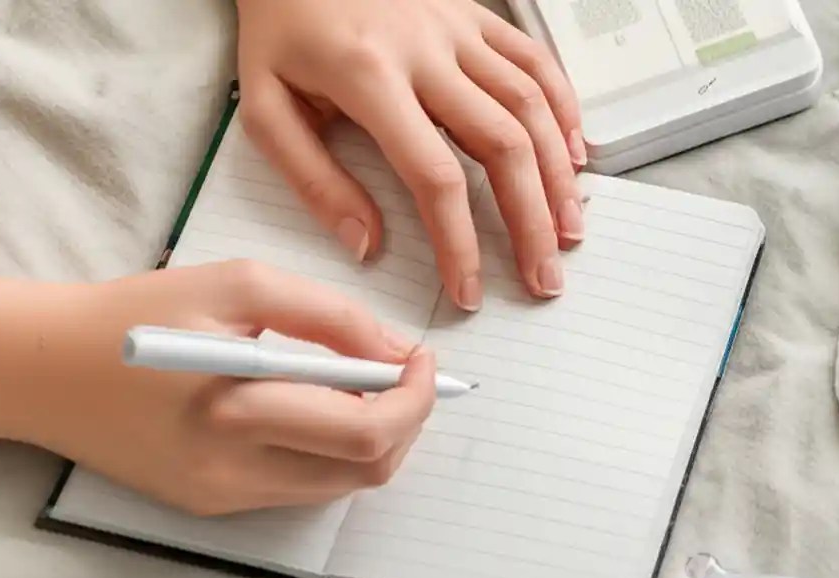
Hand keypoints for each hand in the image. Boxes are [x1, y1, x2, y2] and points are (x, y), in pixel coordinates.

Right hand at [0, 261, 435, 515]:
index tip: (422, 357)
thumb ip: (332, 318)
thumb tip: (398, 354)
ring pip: (341, 487)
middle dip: (408, 421)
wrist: (43, 369)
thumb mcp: (239, 286)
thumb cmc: (138, 313)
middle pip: (368, 471)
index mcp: (237, 412)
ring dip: (375, 440)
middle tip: (407, 374)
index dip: (415, 397)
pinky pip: (302, 487)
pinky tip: (321, 408)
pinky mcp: (212, 507)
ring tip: (369, 387)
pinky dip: (332, 452)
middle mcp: (234, 472)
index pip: (367, 431)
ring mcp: (224, 499)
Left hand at [234, 0, 586, 310]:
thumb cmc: (279, 27)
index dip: (460, 242)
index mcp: (369, 75)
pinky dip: (563, 108)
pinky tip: (574, 154)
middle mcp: (425, 49)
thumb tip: (367, 244)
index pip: (434, 175)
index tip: (469, 289)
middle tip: (544, 276)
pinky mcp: (474, 15)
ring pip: (529, 104)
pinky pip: (534, 60)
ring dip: (558, 174)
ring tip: (569, 228)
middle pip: (502, 144)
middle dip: (530, 220)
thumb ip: (314, 180)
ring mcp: (457, 28)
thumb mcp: (265, 107)